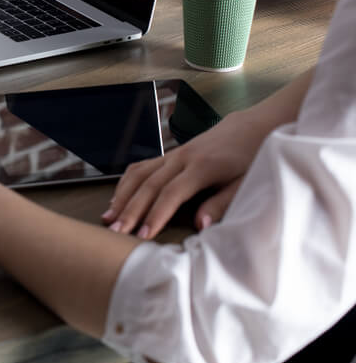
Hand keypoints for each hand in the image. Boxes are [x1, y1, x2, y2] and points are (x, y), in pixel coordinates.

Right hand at [102, 110, 267, 238]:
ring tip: (109, 217)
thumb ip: (221, 203)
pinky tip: (118, 198)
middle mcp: (182, 158)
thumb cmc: (253, 159)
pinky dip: (126, 182)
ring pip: (140, 174)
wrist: (252, 128)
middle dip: (130, 209)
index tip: (142, 235)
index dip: (155, 214)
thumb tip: (200, 225)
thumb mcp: (246, 184)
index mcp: (203, 167)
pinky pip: (142, 167)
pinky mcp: (170, 154)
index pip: (171, 193)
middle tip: (116, 231)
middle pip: (149, 184)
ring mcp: (174, 154)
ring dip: (122, 196)